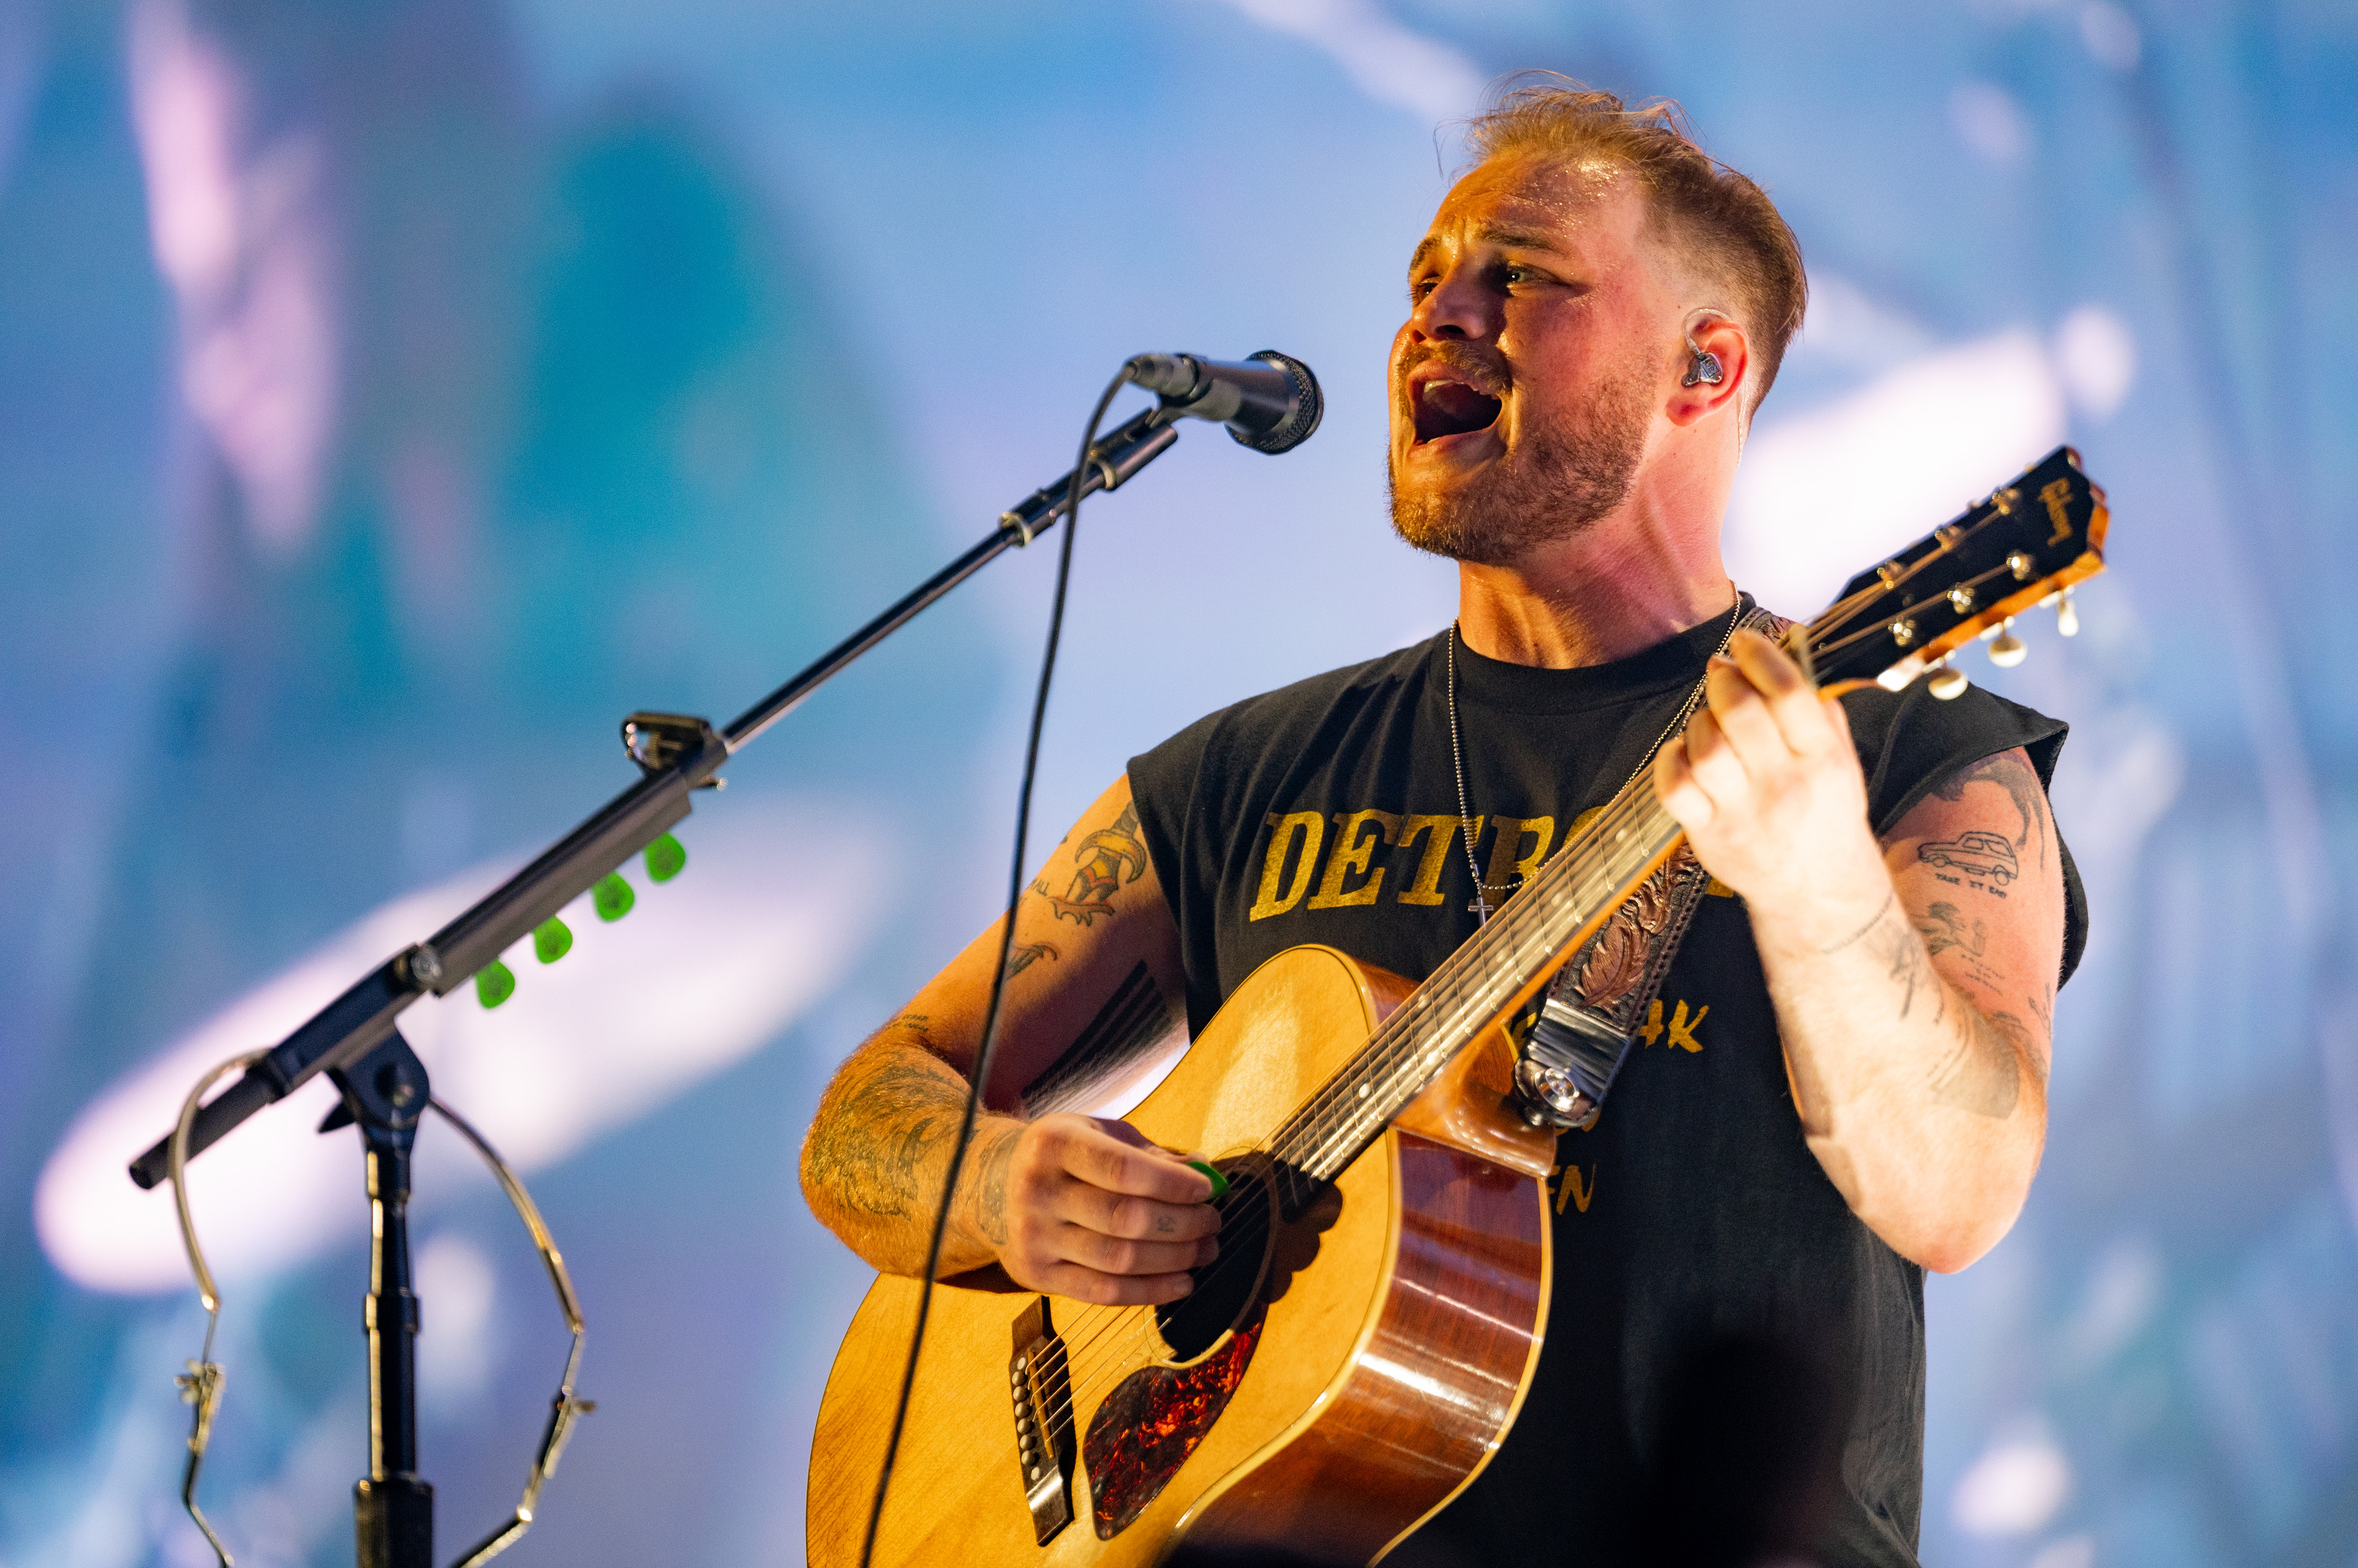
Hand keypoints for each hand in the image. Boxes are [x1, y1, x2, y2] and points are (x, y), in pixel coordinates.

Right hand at [986, 1114, 1219, 1305]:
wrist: (994, 1186)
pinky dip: (1151, 1291)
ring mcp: (1034, 1237)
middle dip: (1182, 1225)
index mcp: (1055, 1144)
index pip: (1122, 1170)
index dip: (1172, 1184)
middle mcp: (1038, 1191)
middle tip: (1214, 1223)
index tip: (1208, 1190)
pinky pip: (1103, 1293)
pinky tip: (1182, 1282)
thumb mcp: (1098, 1134)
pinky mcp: (1036, 1275)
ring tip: (1205, 1250)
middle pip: (1125, 1219)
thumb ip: (1150, 1154)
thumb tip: (1205, 1172)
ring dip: (1175, 1259)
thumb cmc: (1063, 1156)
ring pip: (1118, 1260)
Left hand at [1652, 629, 1888, 941]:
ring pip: (1705, 745)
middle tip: (1722, 673)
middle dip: (1724, 680)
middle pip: (1740, 712)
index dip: (1760, 655)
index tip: (1745, 640)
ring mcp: (1744, 814)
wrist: (1818, 890)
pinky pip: (1674, 786)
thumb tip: (1782, 655)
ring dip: (1700, 719)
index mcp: (1824, 760)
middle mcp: (1785, 786)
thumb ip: (1818, 711)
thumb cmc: (1825, 814)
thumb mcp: (1842, 761)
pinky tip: (1685, 752)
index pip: (1789, 693)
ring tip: (1711, 721)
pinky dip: (1671, 758)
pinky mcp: (1709, 836)